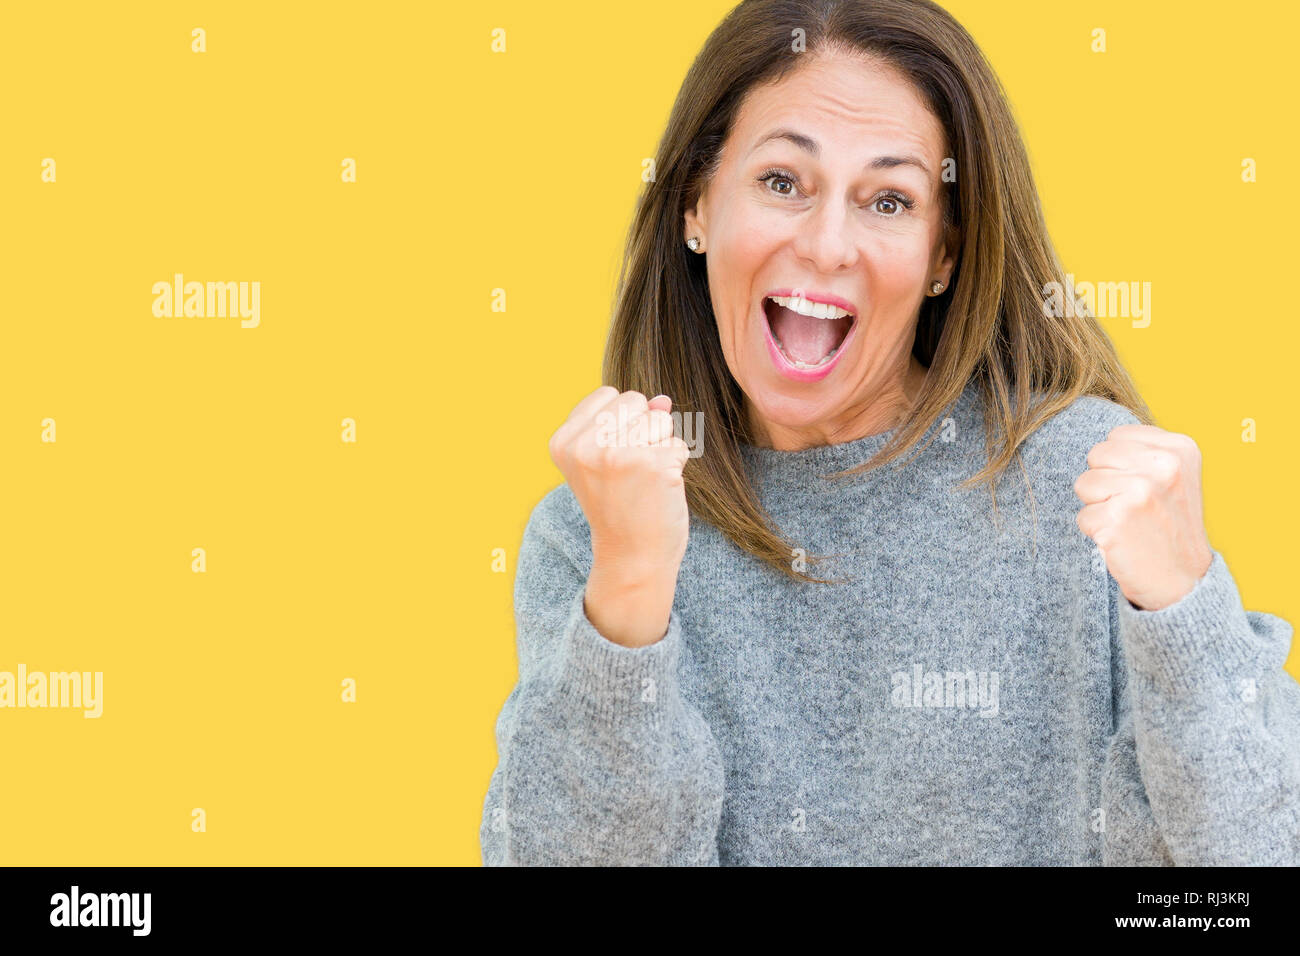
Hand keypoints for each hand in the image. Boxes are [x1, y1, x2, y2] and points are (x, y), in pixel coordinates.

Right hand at [548, 386, 690, 645]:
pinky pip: (678, 444)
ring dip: (660, 446)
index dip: (620, 423)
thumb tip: (663, 399)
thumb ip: (627, 422)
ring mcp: (620, 455)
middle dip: (642, 429)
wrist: (632, 558)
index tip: (611, 461)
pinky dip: (676, 464)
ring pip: (660, 419)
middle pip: (635, 401)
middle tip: (631, 473)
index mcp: (564, 442)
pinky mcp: (655, 466)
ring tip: (644, 480)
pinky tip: (659, 491)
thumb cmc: (620, 506)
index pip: (609, 395)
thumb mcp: (605, 459)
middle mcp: (587, 447)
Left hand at [1074, 423, 1213, 610]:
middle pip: (1096, 456)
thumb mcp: (1174, 476)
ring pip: (1084, 484)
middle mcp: (1163, 466)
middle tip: (1134, 508)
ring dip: (1098, 506)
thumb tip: (1095, 434)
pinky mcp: (1117, 519)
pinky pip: (1082, 516)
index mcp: (1179, 448)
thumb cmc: (1169, 525)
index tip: (1145, 489)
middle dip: (1105, 482)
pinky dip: (1095, 531)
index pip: (1115, 437)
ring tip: (1128, 523)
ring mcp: (1140, 492)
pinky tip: (1122, 540)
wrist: (1184, 582)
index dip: (1120, 465)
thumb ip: (1144, 450)